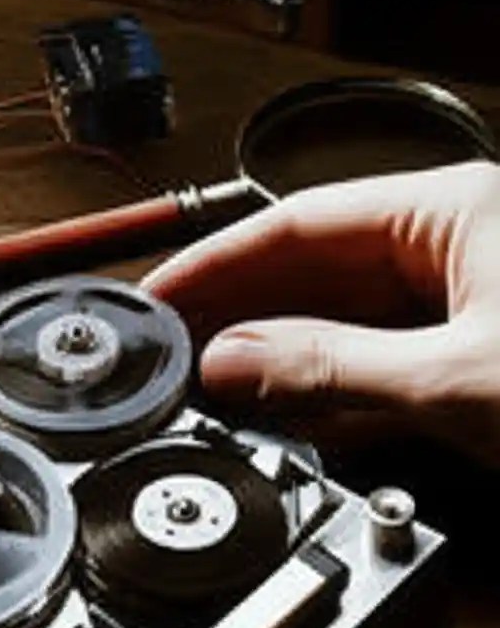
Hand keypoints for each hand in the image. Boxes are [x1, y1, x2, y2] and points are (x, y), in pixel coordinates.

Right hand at [142, 161, 499, 462]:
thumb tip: (230, 361)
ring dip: (276, 361)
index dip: (215, 261)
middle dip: (239, 316)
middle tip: (170, 350)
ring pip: (340, 324)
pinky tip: (279, 416)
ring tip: (209, 388)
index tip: (158, 293)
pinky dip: (327, 394)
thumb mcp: (453, 376)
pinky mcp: (474, 363)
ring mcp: (466, 306)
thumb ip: (327, 368)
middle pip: (313, 273)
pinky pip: (377, 366)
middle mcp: (455, 246)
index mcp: (454, 210)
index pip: (299, 223)